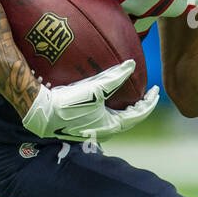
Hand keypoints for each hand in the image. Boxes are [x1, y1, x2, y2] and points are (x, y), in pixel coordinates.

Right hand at [21, 59, 158, 140]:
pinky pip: (105, 118)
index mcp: (112, 126)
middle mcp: (105, 131)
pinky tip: (109, 100)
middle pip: (130, 119)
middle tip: (147, 93)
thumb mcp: (95, 89)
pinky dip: (114, 109)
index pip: (139, 114)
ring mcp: (94, 131)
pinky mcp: (84, 127)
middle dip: (140, 106)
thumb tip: (131, 65)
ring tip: (132, 96)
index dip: (150, 102)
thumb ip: (114, 77)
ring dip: (127, 108)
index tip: (156, 90)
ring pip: (118, 119)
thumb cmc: (69, 103)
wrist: (42, 114)